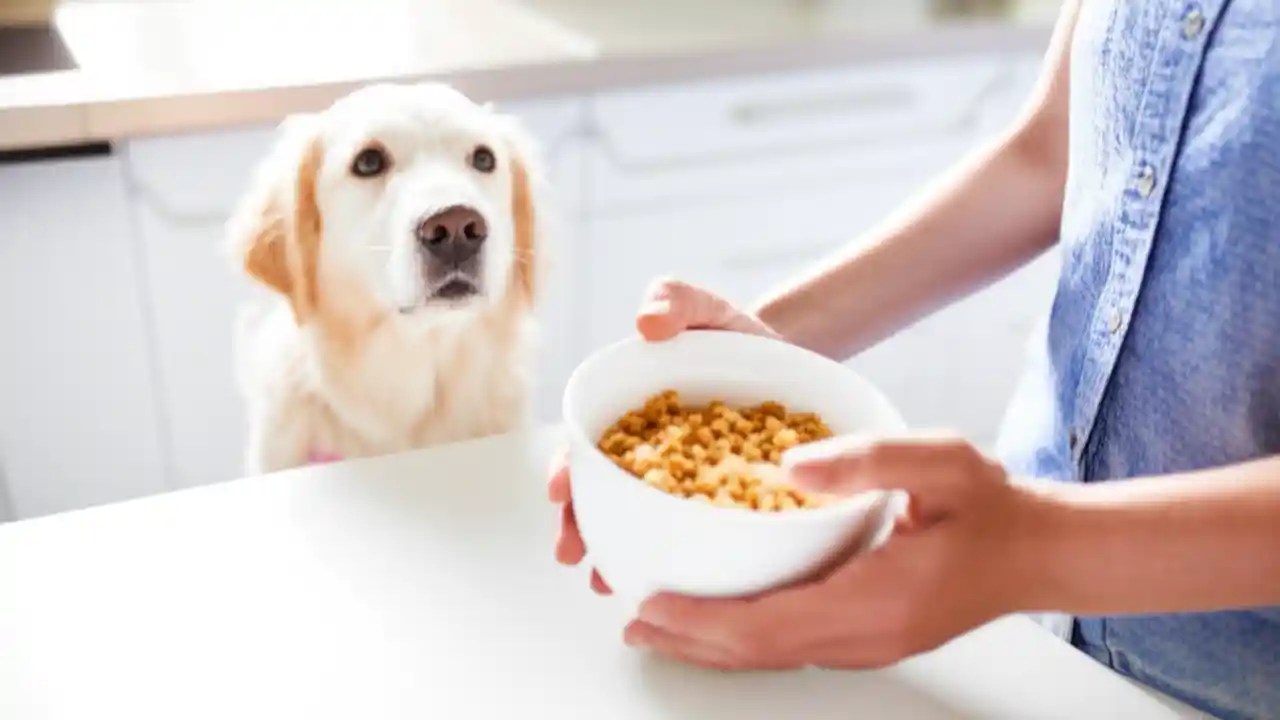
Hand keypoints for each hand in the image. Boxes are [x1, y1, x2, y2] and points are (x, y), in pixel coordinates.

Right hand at [550, 278, 776, 591]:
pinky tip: (674, 583)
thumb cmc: (733, 333)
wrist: (791, 361)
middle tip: (572, 551)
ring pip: (637, 524)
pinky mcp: (721, 505)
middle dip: (577, 525)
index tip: (560, 486)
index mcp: (627, 417)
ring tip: (607, 579)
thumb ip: (675, 300)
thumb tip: (646, 321)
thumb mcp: (704, 308)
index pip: (584, 446)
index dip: (566, 468)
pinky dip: (678, 558)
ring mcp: (681, 487)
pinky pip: (694, 536)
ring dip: (615, 554)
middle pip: (599, 496)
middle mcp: (645, 459)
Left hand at [623, 434, 1042, 669]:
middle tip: (634, 624)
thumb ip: (867, 459)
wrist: (1038, 552)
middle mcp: (864, 636)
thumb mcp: (940, 462)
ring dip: (711, 645)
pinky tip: (722, 622)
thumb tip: (790, 469)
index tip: (650, 605)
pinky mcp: (870, 638)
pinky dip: (744, 639)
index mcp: (874, 601)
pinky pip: (791, 647)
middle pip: (757, 654)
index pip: (766, 625)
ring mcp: (868, 644)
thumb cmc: (991, 507)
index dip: (701, 621)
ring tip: (659, 629)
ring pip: (771, 657)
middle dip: (689, 641)